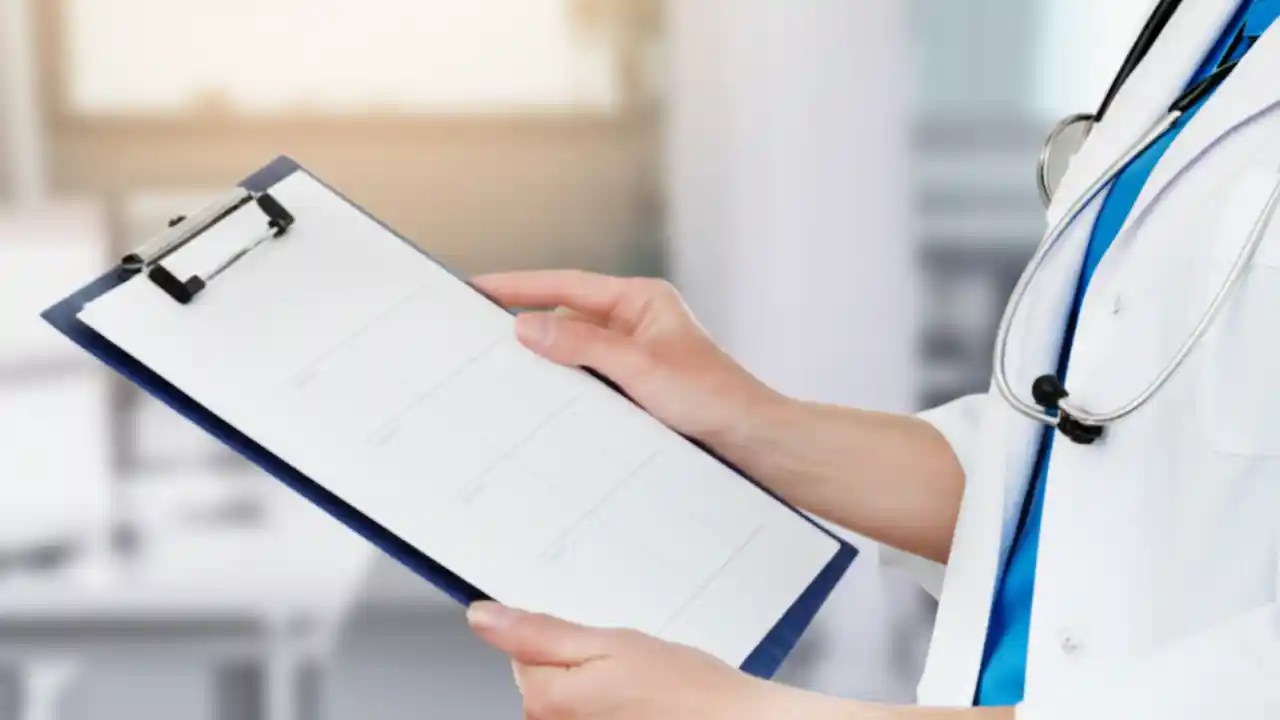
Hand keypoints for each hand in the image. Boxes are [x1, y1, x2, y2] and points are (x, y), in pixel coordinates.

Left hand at [467, 602, 817, 719]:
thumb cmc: (686, 690)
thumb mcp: (610, 642)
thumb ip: (538, 632)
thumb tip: (481, 617)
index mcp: (546, 702)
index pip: (523, 657)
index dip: (565, 644)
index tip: (598, 646)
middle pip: (545, 687)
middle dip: (582, 671)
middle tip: (630, 668)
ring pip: (573, 706)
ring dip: (600, 694)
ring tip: (644, 693)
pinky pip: (596, 719)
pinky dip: (616, 712)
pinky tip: (648, 711)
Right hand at [473, 271, 782, 447]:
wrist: (751, 441)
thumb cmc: (713, 397)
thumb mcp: (640, 367)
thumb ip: (582, 346)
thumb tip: (527, 328)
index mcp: (641, 301)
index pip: (567, 286)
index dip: (520, 285)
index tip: (479, 286)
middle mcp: (634, 324)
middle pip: (566, 319)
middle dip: (526, 327)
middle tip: (475, 333)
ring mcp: (632, 358)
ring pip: (573, 354)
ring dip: (545, 364)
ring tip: (500, 371)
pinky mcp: (633, 390)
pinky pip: (586, 381)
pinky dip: (564, 389)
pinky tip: (539, 402)